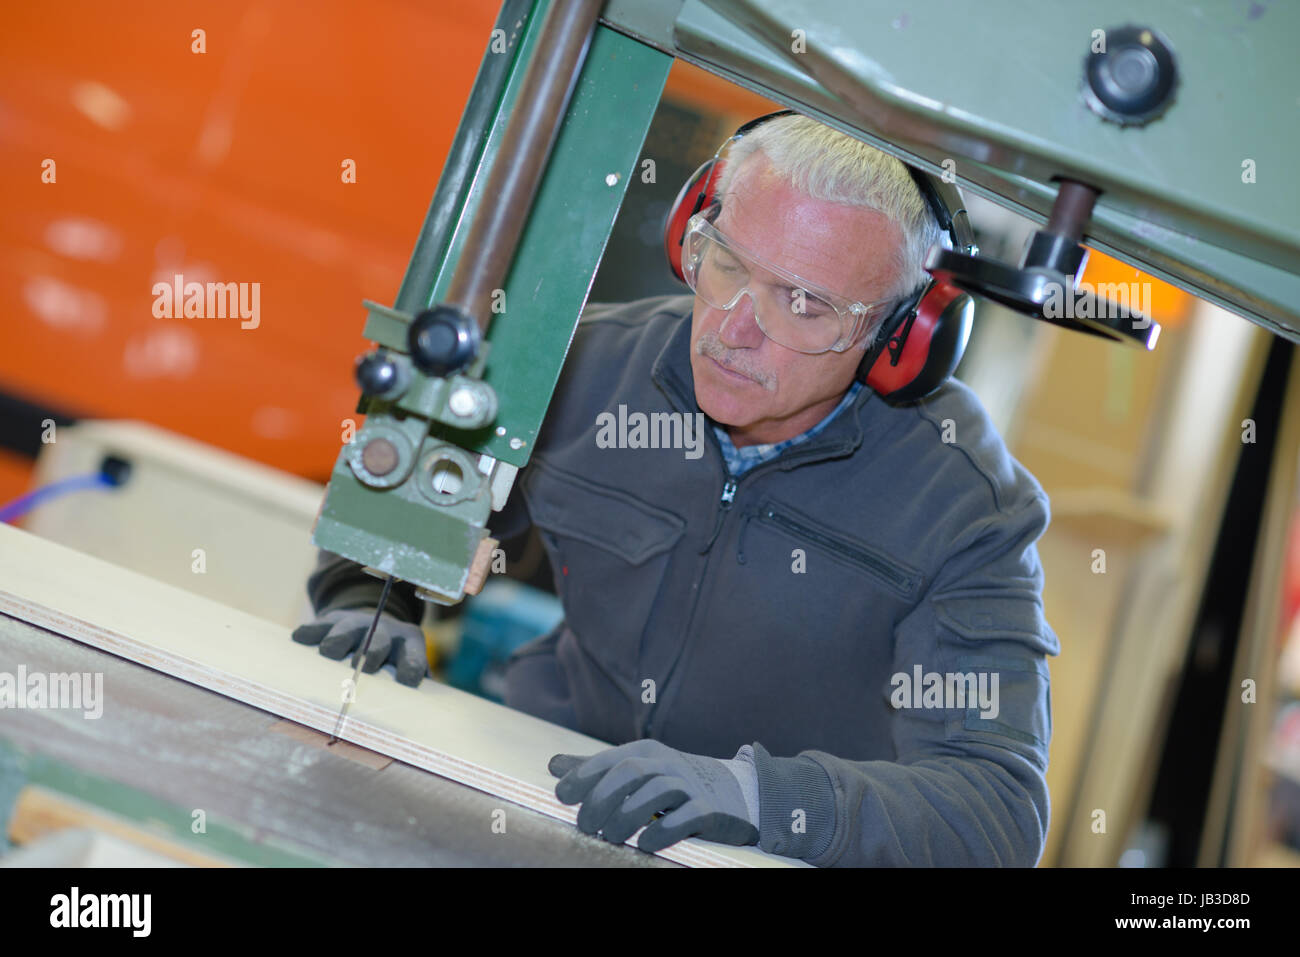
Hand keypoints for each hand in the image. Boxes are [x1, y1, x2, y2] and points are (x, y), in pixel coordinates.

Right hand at [291, 607, 427, 686]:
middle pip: (378, 641)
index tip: (405, 681)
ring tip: (329, 651)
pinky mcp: (334, 619)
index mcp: (408, 644)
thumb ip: (406, 694)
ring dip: (339, 640)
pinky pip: (320, 625)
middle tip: (359, 667)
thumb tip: (405, 723)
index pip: (413, 655)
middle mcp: (384, 631)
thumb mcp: (404, 671)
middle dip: (370, 653)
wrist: (375, 626)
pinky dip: (310, 632)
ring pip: (348, 629)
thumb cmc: (391, 661)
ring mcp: (358, 623)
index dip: (410, 667)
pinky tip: (300, 639)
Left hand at [549, 739, 758, 852]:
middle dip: (603, 798)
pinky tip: (645, 844)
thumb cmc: (670, 783)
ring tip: (611, 836)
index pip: (610, 758)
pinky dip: (663, 831)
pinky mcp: (709, 811)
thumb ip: (597, 769)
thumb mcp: (636, 769)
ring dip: (628, 816)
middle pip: (631, 772)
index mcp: (647, 752)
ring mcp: (690, 786)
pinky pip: (686, 817)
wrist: (732, 793)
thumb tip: (554, 766)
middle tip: (585, 825)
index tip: (561, 796)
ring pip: (657, 792)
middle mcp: (668, 764)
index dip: (583, 775)